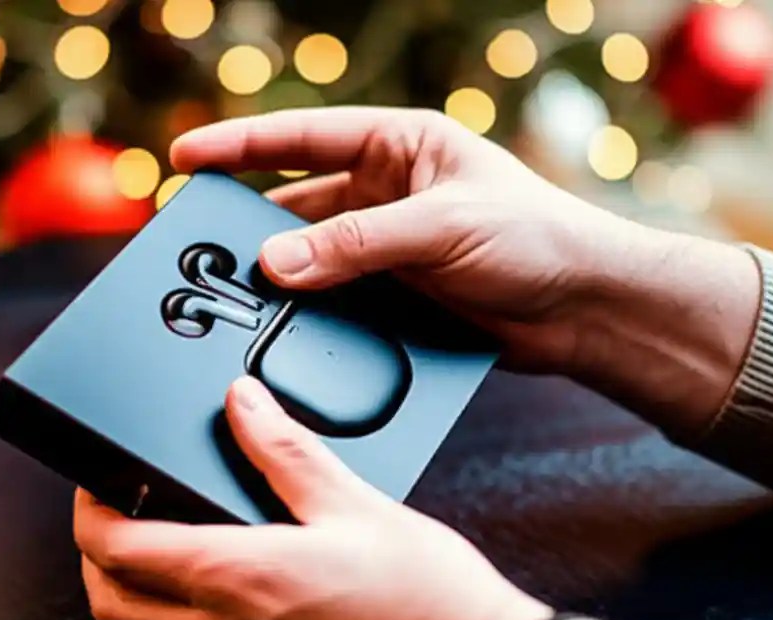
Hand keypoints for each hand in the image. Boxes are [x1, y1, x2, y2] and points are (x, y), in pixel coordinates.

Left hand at [74, 376, 551, 619]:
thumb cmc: (430, 604)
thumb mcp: (356, 505)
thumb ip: (287, 450)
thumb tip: (244, 405)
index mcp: (237, 579)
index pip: (115, 547)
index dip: (90, 507)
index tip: (100, 480)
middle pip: (108, 602)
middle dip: (96, 554)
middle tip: (118, 512)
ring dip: (132, 591)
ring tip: (164, 546)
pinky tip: (220, 596)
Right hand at [171, 107, 760, 434]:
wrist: (587, 309)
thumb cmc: (537, 239)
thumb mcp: (442, 228)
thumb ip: (358, 244)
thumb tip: (275, 263)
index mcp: (400, 145)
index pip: (303, 137)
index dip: (240, 146)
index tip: (185, 158)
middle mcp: (387, 190)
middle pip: (297, 203)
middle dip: (249, 223)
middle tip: (197, 246)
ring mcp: (389, 246)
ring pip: (311, 258)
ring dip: (278, 277)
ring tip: (232, 296)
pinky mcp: (397, 294)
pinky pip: (336, 300)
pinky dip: (309, 313)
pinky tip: (283, 329)